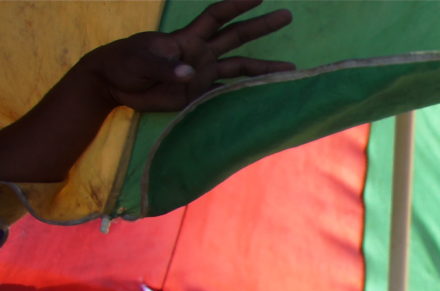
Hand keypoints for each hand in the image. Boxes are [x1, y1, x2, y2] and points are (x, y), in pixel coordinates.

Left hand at [78, 0, 294, 113]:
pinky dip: (245, 95)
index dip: (236, 5)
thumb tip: (189, 74)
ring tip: (291, 69)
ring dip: (264, 68)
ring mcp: (201, 74)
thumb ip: (164, 66)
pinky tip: (264, 95)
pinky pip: (227, 94)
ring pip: (240, 67)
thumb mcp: (139, 60)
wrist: (112, 83)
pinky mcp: (197, 94)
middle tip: (287, 15)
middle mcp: (200, 53)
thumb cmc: (123, 63)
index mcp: (187, 39)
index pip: (216, 17)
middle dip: (262, 25)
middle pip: (237, 36)